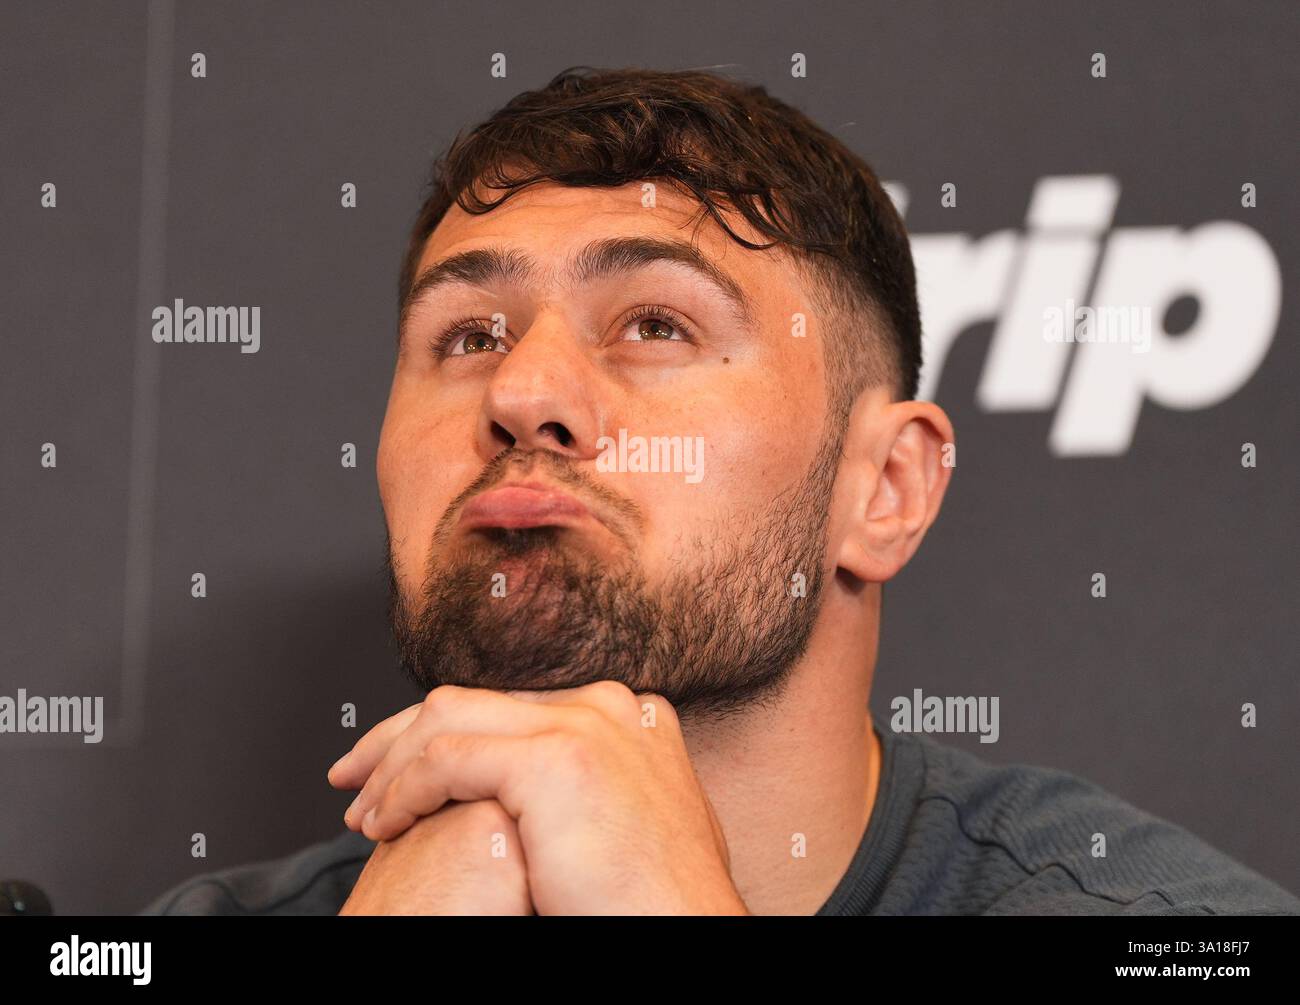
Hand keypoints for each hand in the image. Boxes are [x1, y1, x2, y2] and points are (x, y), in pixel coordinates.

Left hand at [328, 681, 746, 914]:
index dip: (446, 738)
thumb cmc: (656, 902)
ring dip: (392, 765)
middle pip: (472, 701)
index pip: (509, 709)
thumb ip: (594, 787)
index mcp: (624, 715)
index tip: (408, 774)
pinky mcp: (555, 758)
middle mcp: (604, 705)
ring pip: (447, 719)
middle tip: (358, 779)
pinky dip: (403, 789)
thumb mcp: (633, 822)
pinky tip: (386, 823)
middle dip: (402, 739)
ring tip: (362, 811)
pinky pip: (446, 759)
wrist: (686, 931)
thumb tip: (541, 800)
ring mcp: (582, 725)